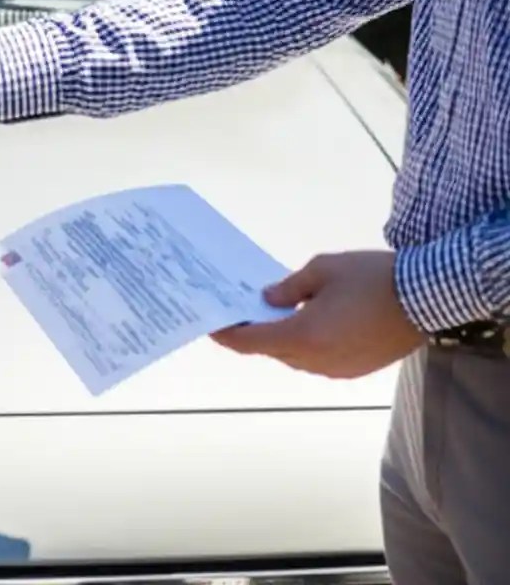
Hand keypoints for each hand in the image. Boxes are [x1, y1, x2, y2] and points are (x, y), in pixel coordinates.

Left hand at [211, 251, 424, 378]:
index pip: (250, 343)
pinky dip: (308, 345)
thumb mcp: (323, 270)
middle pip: (272, 350)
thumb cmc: (373, 278)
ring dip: (284, 339)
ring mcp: (336, 370)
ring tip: (279, 315)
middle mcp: (314, 360)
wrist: (428, 298)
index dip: (227, 336)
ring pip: (296, 357)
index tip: (212, 326)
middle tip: (245, 312)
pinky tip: (313, 324)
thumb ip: (288, 288)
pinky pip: (319, 361)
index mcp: (301, 336)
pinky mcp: (354, 370)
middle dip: (257, 333)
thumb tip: (267, 299)